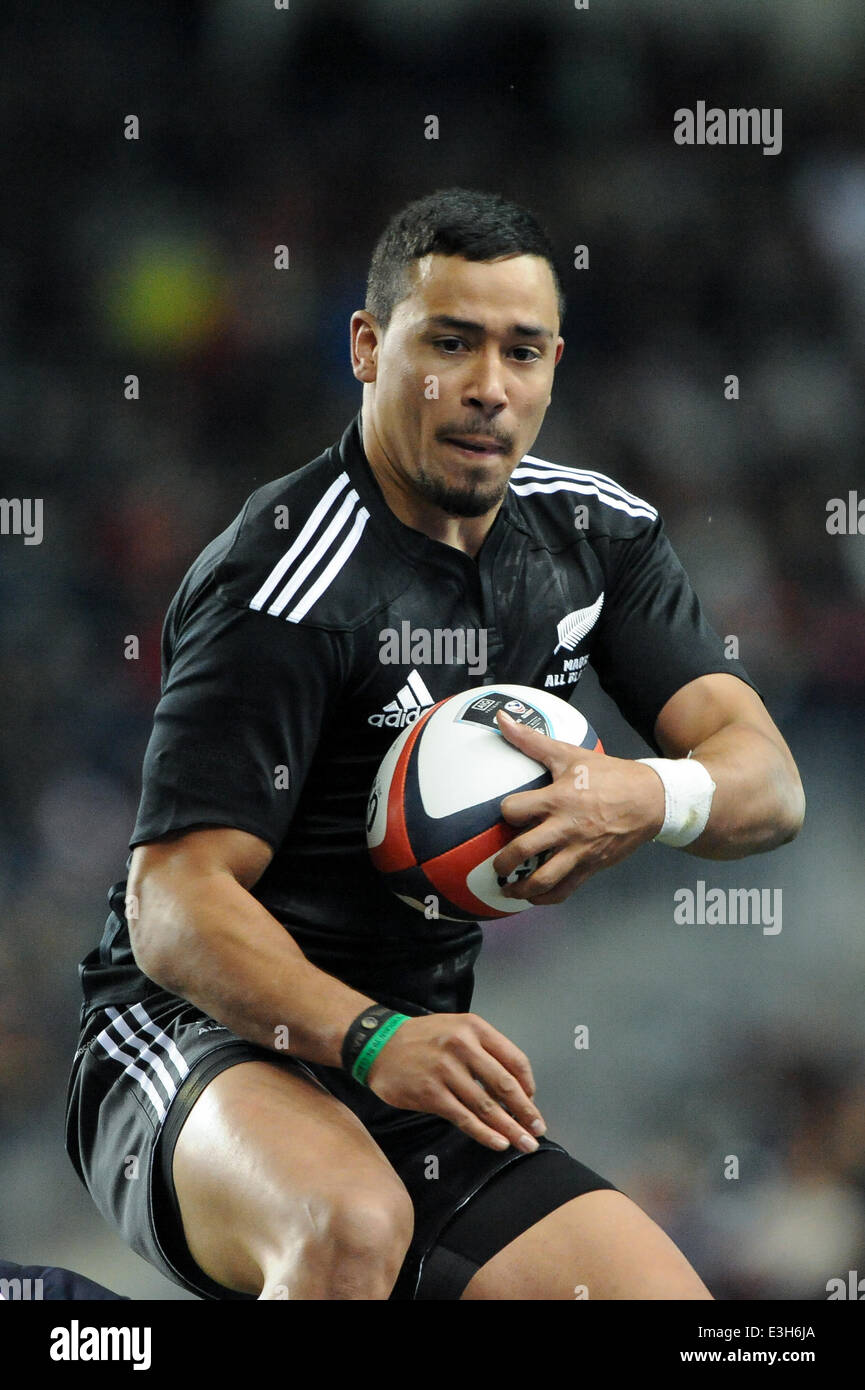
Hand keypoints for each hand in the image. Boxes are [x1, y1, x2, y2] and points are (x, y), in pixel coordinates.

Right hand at [364, 1012, 545, 1153]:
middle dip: (526, 1112)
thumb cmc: (422, 1038)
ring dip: (510, 1129)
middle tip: (538, 1130)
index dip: (528, 1085)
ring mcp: (446, 1071)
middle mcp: (463, 1046)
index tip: (533, 1102)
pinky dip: (485, 1133)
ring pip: (487, 1106)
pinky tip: (498, 1143)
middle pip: (505, 1085)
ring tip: (525, 1144)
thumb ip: (484, 1050)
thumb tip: (514, 1087)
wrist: (379, 1043)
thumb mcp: (456, 1028)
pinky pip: (464, 1118)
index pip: (514, 1059)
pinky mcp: (431, 1094)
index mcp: (475, 1028)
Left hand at [491, 709, 665, 904]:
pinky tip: (533, 896)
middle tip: (496, 865)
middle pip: (522, 851)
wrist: (650, 799)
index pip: (515, 810)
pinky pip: (565, 890)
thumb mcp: (570, 754)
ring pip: (543, 880)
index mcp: (558, 799)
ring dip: (520, 889)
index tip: (508, 813)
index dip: (506, 812)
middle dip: (503, 863)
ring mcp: (579, 851)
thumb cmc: (608, 775)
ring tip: (508, 890)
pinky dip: (545, 897)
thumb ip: (531, 740)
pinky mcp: (591, 866)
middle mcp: (566, 828)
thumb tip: (502, 719)